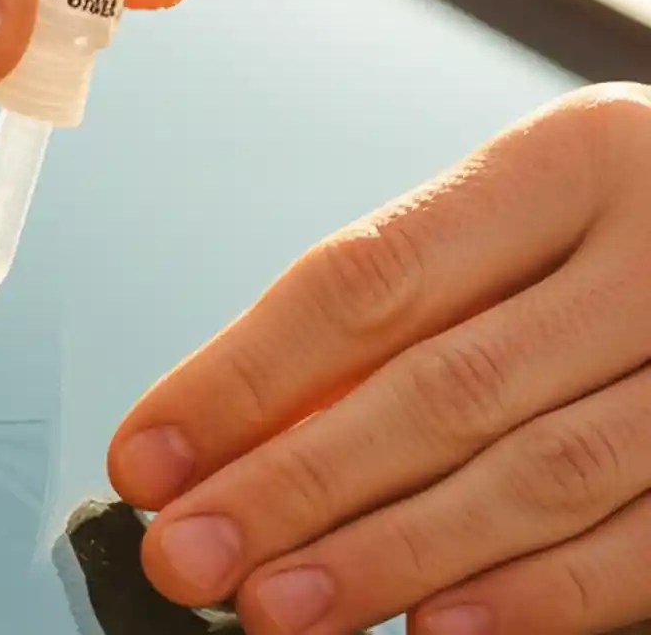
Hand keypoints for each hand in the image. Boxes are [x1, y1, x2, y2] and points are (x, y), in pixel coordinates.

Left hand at [107, 83, 650, 634]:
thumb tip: (226, 438)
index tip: (150, 456)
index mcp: (568, 163)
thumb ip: (392, 326)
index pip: (370, 279)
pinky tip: (435, 628)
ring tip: (281, 606)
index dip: (244, 379)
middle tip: (193, 554)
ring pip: (539, 472)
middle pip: (445, 384)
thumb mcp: (510, 237)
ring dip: (392, 555)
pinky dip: (534, 596)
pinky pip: (644, 542)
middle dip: (297, 485)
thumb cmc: (606, 243)